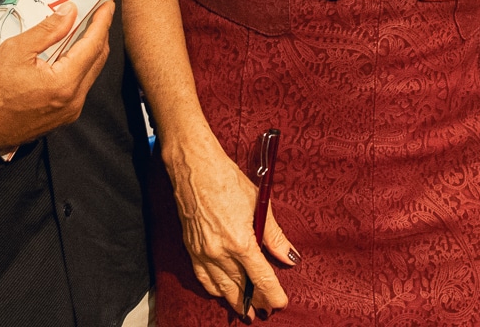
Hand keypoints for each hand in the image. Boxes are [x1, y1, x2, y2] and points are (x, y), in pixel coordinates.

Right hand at [0, 2, 113, 154]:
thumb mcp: (16, 50)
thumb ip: (48, 30)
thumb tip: (69, 13)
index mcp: (63, 83)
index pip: (93, 46)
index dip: (102, 22)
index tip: (107, 7)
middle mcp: (72, 101)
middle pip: (97, 59)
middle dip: (99, 34)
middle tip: (97, 14)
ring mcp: (69, 112)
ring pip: (90, 73)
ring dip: (89, 50)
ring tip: (82, 29)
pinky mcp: (62, 117)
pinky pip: (80, 86)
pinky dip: (79, 67)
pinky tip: (69, 53)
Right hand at [165, 135, 297, 320]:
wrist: (195, 168)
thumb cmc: (228, 180)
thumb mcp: (259, 204)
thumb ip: (274, 235)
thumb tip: (289, 256)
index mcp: (240, 241)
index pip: (261, 279)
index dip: (273, 294)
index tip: (280, 303)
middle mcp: (220, 252)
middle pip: (241, 288)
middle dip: (255, 302)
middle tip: (266, 311)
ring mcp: (202, 252)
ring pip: (221, 288)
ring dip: (234, 301)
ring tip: (246, 311)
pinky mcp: (190, 249)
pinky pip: (203, 278)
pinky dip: (214, 289)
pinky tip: (222, 292)